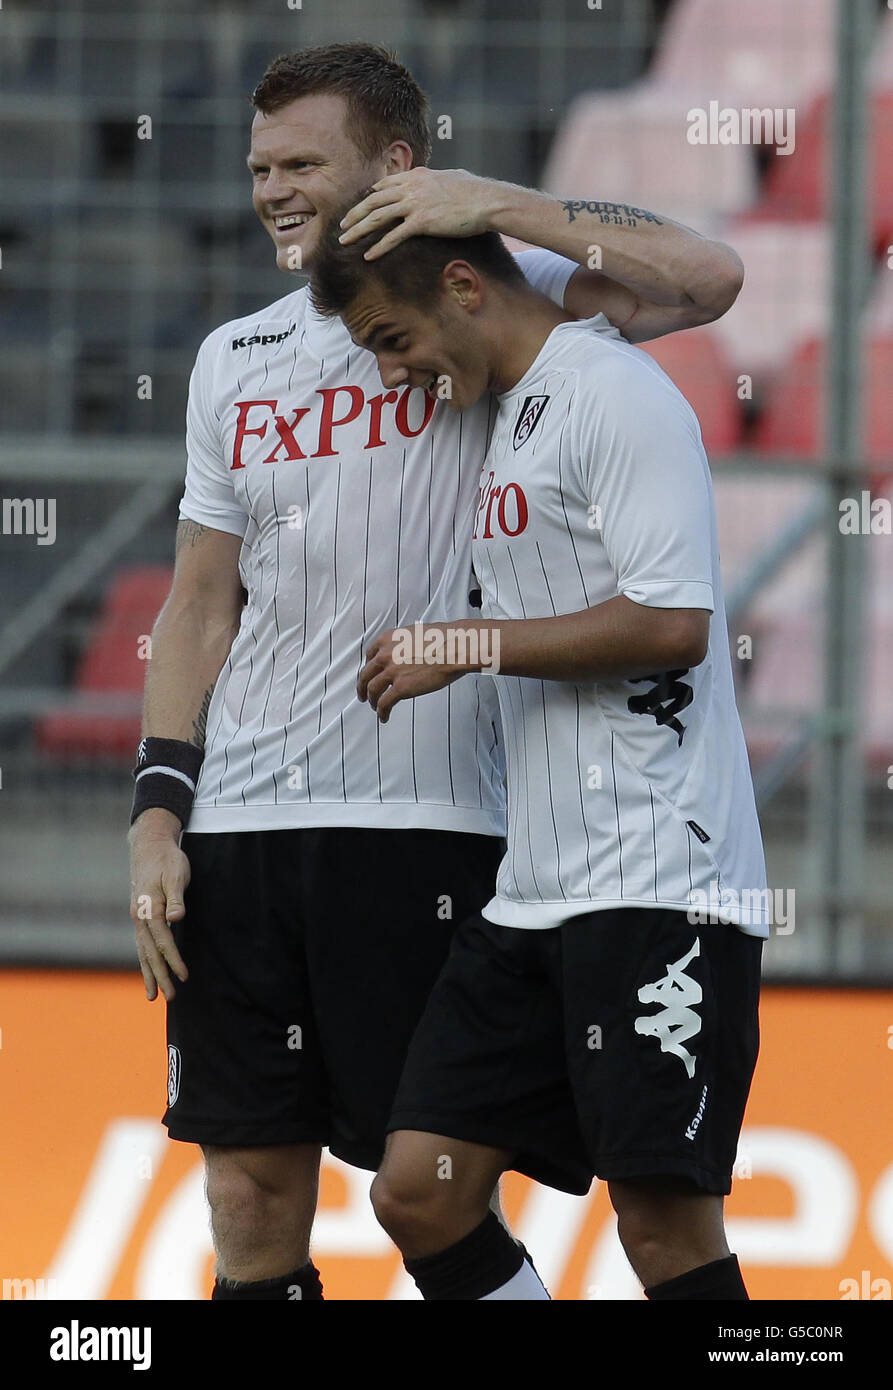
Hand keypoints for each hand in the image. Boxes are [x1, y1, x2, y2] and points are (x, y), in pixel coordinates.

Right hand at [128, 808, 190, 1001]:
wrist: (148, 846)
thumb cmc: (167, 859)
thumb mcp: (176, 873)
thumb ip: (176, 897)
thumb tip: (176, 917)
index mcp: (148, 908)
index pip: (162, 941)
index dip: (173, 959)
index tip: (184, 976)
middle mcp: (139, 916)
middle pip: (149, 953)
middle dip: (159, 976)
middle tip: (170, 998)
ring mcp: (137, 918)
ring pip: (142, 952)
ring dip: (149, 974)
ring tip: (154, 996)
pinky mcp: (140, 917)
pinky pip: (141, 945)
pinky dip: (144, 961)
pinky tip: (148, 972)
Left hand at [338, 168, 496, 259]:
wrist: (488, 200)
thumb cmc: (476, 192)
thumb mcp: (452, 178)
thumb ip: (437, 180)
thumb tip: (439, 181)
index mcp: (417, 175)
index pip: (385, 184)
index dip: (370, 196)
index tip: (360, 206)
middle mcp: (411, 187)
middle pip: (374, 200)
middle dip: (355, 213)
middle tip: (342, 225)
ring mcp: (415, 204)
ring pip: (377, 217)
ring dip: (358, 230)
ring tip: (344, 241)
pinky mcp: (422, 222)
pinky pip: (394, 236)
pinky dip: (379, 247)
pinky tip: (368, 256)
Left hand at [357, 625, 469, 722]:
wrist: (454, 648)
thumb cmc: (443, 639)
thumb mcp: (415, 633)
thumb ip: (404, 644)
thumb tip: (406, 651)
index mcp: (388, 639)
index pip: (369, 655)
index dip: (368, 668)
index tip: (370, 674)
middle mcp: (385, 654)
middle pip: (366, 674)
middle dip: (363, 686)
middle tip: (363, 693)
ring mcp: (391, 672)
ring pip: (372, 690)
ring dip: (372, 700)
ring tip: (375, 707)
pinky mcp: (400, 688)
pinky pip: (384, 703)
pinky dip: (382, 712)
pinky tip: (384, 716)